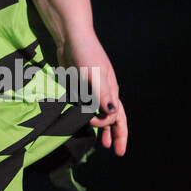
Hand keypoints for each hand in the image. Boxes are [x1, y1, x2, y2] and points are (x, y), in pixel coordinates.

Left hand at [57, 35, 127, 155]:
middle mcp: (105, 92)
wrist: (71, 37)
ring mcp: (92, 89)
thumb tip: (113, 114)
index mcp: (111, 91)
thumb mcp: (94, 75)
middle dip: (118, 135)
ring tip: (103, 143)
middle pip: (115, 118)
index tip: (92, 122)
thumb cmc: (85, 54)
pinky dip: (87, 116)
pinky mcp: (80, 85)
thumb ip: (102, 95)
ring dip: (103, 128)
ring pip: (101, 113)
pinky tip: (82, 121)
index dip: (108, 126)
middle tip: (119, 152)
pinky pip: (86, 105)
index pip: (116, 116)